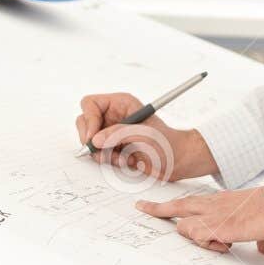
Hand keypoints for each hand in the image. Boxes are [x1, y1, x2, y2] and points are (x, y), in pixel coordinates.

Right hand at [76, 92, 215, 183]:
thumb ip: (116, 134)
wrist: (179, 161)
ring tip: (123, 157)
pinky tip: (127, 161)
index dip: (88, 119)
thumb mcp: (142, 134)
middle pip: (84, 122)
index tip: (94, 137)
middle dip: (92, 140)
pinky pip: (99, 154)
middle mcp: (114, 116)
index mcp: (121, 104)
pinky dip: (109, 161)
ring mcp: (113, 132)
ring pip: (91, 141)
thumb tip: (94, 140)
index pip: (90, 104)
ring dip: (103, 154)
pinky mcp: (114, 148)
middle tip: (103, 151)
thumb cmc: (167, 143)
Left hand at [136, 185, 263, 255]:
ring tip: (222, 243)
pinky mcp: (215, 226)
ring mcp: (212, 214)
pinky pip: (196, 237)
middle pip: (178, 205)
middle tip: (142, 208)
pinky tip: (226, 245)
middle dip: (158, 209)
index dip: (179, 206)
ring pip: (184, 226)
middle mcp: (214, 205)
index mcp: (223, 201)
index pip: (194, 202)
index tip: (165, 206)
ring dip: (195, 238)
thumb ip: (261, 240)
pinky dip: (207, 245)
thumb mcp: (263, 227)